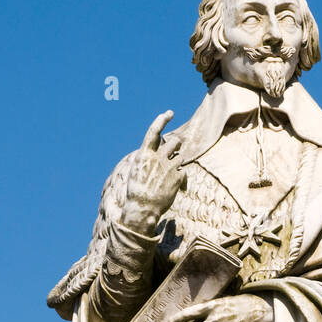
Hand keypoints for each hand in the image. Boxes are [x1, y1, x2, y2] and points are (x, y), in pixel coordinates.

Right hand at [121, 111, 185, 233]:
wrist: (142, 208)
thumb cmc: (137, 191)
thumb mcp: (136, 170)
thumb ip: (147, 158)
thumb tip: (155, 150)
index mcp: (144, 154)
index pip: (154, 131)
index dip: (161, 120)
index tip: (169, 113)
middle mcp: (157, 158)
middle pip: (173, 142)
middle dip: (175, 146)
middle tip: (174, 152)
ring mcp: (168, 167)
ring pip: (180, 156)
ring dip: (178, 163)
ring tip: (170, 175)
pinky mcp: (178, 177)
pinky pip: (184, 172)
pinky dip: (182, 179)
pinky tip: (178, 188)